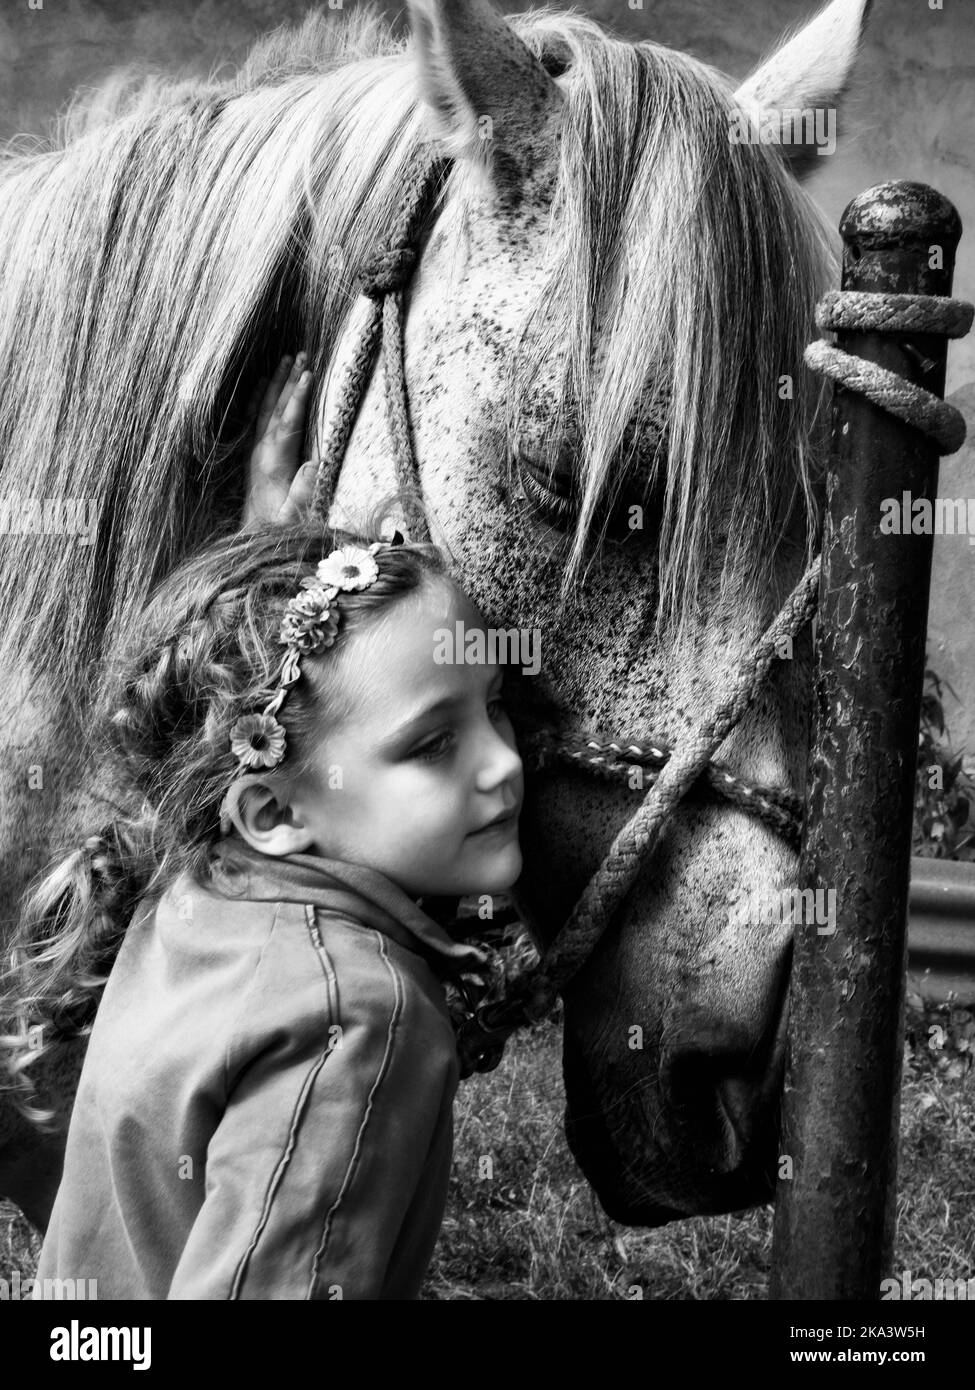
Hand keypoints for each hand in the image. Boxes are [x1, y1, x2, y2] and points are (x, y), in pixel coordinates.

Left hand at [242, 353, 319, 526]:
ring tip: (285, 360)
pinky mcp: (254, 456)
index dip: (298, 398)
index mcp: (273, 464)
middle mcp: (261, 453)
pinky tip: (262, 384)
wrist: (254, 539)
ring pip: (265, 410)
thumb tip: (315, 463)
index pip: (287, 423)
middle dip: (288, 381)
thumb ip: (303, 491)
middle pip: (275, 409)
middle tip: (300, 355)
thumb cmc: (279, 530)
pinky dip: (259, 399)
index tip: (309, 374)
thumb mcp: (295, 517)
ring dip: (275, 384)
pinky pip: (255, 419)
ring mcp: (255, 453)